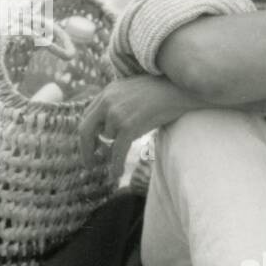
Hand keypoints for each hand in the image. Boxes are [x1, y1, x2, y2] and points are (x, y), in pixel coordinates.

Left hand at [77, 75, 205, 180]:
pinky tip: (116, 175)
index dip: (87, 135)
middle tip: (89, 164)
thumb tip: (107, 129)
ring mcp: (116, 114)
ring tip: (123, 156)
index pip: (87, 116)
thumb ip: (116, 104)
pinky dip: (115, 165)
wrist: (179, 90)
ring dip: (117, 146)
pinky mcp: (128, 126)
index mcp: (107, 92)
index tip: (91, 147)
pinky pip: (116, 151)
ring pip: (108, 139)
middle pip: (85, 130)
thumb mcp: (131, 91)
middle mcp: (107, 101)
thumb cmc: (161, 92)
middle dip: (86, 149)